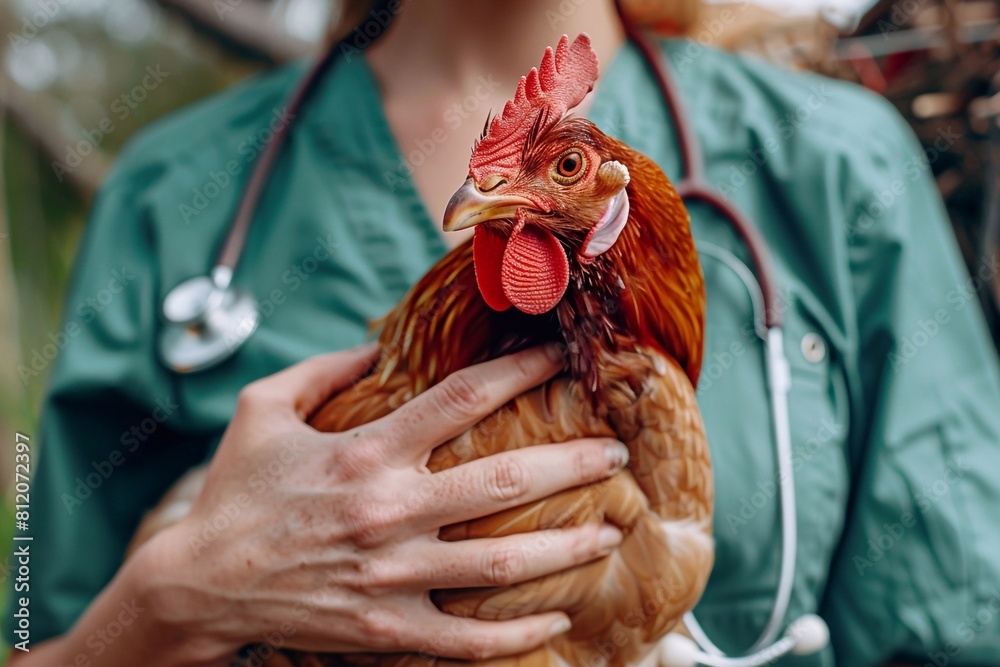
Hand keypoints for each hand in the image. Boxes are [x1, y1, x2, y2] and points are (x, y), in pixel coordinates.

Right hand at [134, 344, 628, 662]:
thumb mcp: (263, 410)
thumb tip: (376, 343)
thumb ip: (323, 369)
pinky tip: (557, 616)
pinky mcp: (387, 628)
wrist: (196, 583)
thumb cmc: (235, 492)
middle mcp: (390, 511)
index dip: (520, 371)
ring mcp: (393, 576)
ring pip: (503, 564)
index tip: (560, 358)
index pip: (462, 399)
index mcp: (366, 452)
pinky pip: (467, 638)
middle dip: (574, 463)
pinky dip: (518, 633)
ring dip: (568, 547)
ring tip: (611, 531)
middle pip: (506, 480)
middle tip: (616, 454)